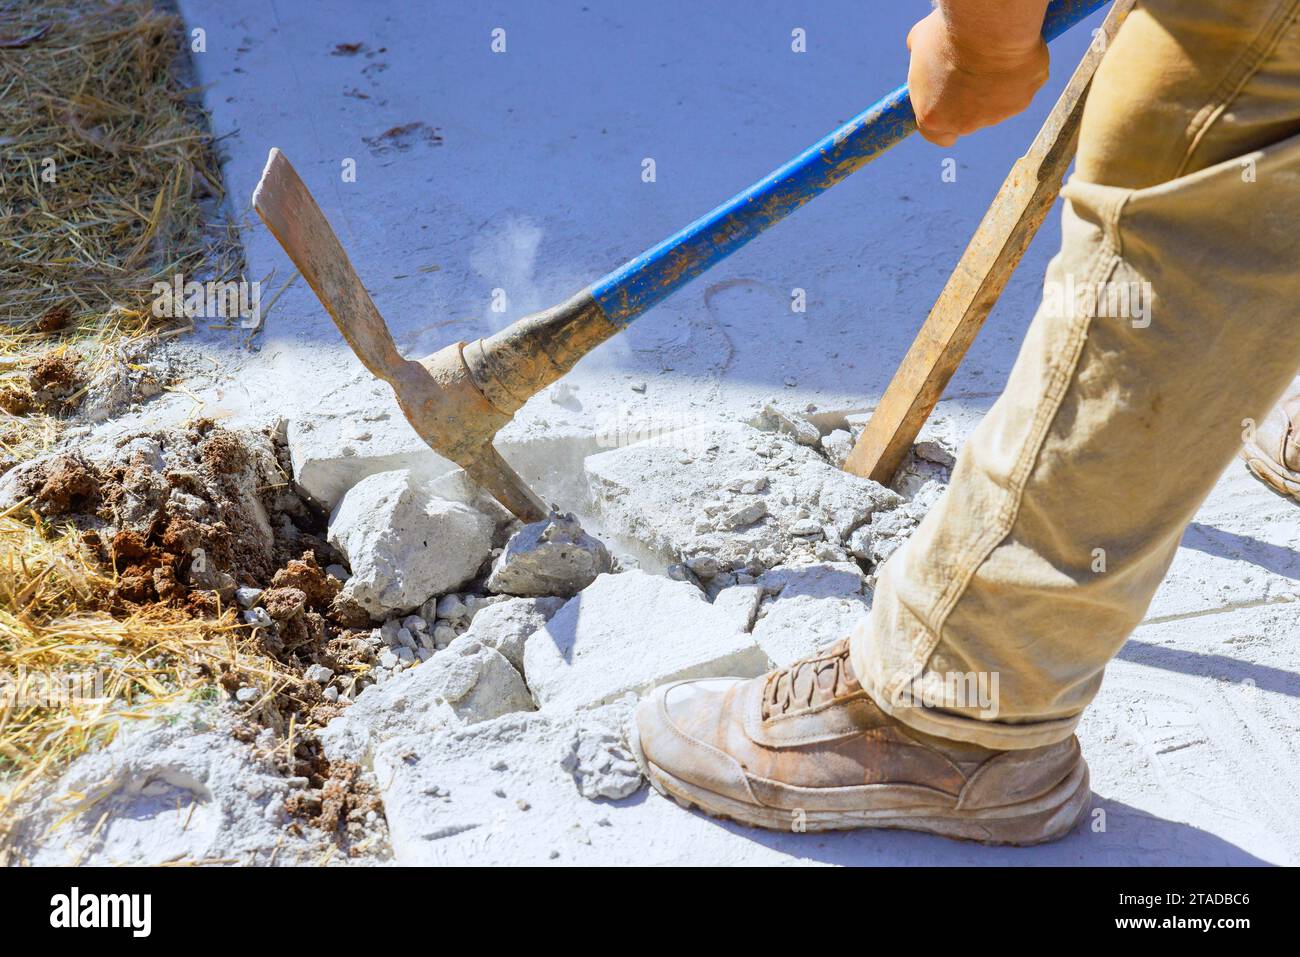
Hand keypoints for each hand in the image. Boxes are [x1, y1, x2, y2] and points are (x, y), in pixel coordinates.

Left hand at [906, 9, 1048, 146]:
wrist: (990, 27)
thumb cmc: (950, 33)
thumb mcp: (919, 41)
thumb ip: (920, 62)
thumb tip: (923, 57)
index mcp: (934, 117)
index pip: (937, 136)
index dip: (942, 119)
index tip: (946, 104)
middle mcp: (965, 124)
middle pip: (967, 118)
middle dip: (969, 98)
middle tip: (970, 66)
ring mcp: (996, 116)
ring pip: (995, 104)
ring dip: (993, 86)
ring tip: (991, 54)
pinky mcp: (1023, 101)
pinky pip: (1019, 88)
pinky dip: (1017, 73)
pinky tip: (1011, 52)